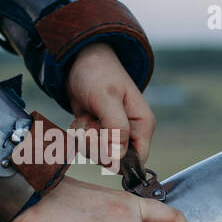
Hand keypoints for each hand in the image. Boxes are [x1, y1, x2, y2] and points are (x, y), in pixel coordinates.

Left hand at [65, 42, 154, 170]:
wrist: (80, 60)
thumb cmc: (98, 73)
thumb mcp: (106, 98)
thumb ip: (116, 127)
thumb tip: (119, 158)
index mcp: (142, 125)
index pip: (137, 160)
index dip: (117, 158)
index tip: (101, 142)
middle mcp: (131, 132)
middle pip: (114, 160)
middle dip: (96, 144)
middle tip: (91, 120)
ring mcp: (114, 134)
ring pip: (98, 155)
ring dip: (86, 138)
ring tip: (87, 115)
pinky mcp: (100, 133)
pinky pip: (88, 147)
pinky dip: (80, 134)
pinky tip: (82, 117)